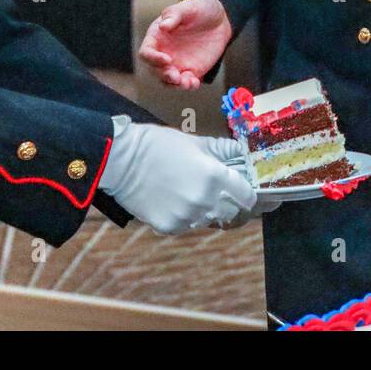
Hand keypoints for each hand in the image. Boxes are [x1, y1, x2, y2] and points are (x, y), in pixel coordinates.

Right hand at [99, 117, 257, 234]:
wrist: (121, 160)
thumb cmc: (158, 145)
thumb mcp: (195, 142)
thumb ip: (222, 152)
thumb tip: (242, 153)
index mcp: (215, 177)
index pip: (247, 196)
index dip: (249, 193)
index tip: (246, 190)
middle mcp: (205, 201)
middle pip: (232, 211)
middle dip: (229, 201)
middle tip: (218, 191)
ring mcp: (187, 217)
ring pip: (209, 219)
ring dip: (207, 209)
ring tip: (189, 191)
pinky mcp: (170, 227)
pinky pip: (188, 225)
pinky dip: (186, 216)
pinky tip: (174, 199)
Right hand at [138, 0, 231, 89]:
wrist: (219, 19)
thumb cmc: (199, 9)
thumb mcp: (187, 8)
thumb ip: (173, 15)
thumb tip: (163, 26)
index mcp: (157, 37)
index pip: (146, 52)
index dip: (153, 58)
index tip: (166, 59)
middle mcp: (163, 52)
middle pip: (155, 70)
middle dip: (163, 75)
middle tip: (175, 76)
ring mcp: (176, 63)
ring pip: (168, 80)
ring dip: (174, 84)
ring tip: (185, 83)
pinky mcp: (191, 70)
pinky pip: (185, 82)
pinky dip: (188, 85)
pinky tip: (194, 83)